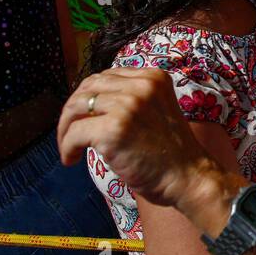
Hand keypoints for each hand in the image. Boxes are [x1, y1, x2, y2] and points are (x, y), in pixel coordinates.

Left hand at [57, 68, 234, 216]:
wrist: (189, 178)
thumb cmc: (172, 154)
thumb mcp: (157, 111)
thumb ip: (132, 100)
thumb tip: (90, 103)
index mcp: (153, 77)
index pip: (106, 76)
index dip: (90, 96)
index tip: (84, 116)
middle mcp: (141, 85)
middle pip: (88, 87)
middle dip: (73, 110)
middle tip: (70, 132)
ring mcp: (127, 105)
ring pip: (76, 107)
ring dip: (65, 129)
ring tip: (68, 148)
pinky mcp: (113, 129)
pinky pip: (75, 133)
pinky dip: (67, 147)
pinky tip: (71, 159)